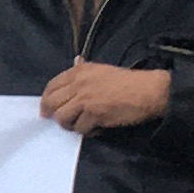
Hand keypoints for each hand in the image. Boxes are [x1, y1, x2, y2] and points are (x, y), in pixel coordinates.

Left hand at [38, 63, 173, 135]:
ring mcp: (85, 100)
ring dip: (70, 124)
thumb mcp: (101, 69)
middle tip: (60, 121)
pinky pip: (80, 128)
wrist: (147, 91)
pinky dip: (87, 131)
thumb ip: (84, 70)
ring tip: (81, 124)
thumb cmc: (126, 81)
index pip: (52, 85)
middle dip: (52, 114)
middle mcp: (78, 84)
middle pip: (51, 102)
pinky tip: (95, 128)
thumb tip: (75, 61)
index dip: (46, 99)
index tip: (46, 109)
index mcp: (79, 71)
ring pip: (62, 118)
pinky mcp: (94, 114)